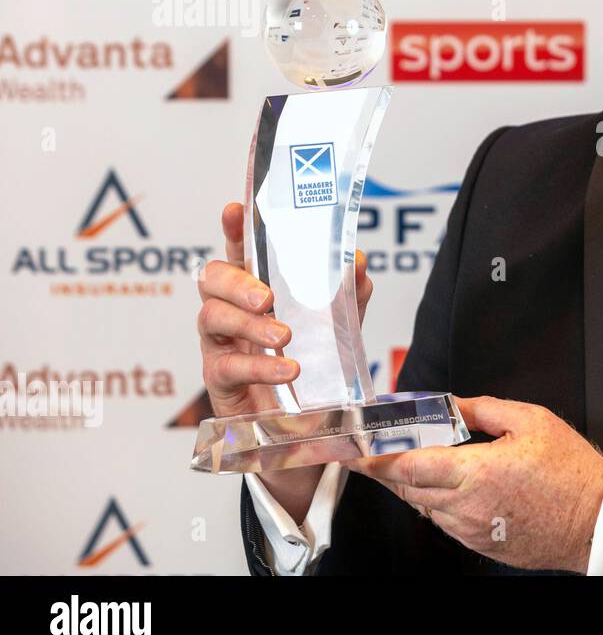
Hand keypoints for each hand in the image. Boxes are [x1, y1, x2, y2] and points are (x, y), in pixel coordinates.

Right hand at [196, 201, 373, 418]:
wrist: (306, 423)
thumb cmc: (311, 364)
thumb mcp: (337, 327)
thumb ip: (347, 296)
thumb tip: (359, 261)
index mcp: (256, 289)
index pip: (242, 252)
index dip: (235, 230)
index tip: (234, 210)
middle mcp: (231, 310)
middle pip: (212, 279)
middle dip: (237, 282)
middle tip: (267, 297)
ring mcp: (220, 344)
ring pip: (212, 318)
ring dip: (249, 325)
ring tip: (284, 336)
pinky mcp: (219, 379)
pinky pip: (227, 366)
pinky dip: (259, 367)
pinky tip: (288, 370)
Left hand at [348, 396, 602, 574]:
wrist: (597, 520)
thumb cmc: (571, 473)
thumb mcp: (532, 421)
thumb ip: (484, 409)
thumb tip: (453, 405)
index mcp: (474, 472)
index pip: (407, 466)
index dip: (375, 459)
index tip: (354, 451)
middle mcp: (465, 506)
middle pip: (407, 488)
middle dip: (388, 470)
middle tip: (375, 452)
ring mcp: (470, 530)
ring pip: (424, 507)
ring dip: (415, 485)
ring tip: (421, 463)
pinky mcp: (480, 544)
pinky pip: (446, 522)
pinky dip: (439, 503)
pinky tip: (453, 486)